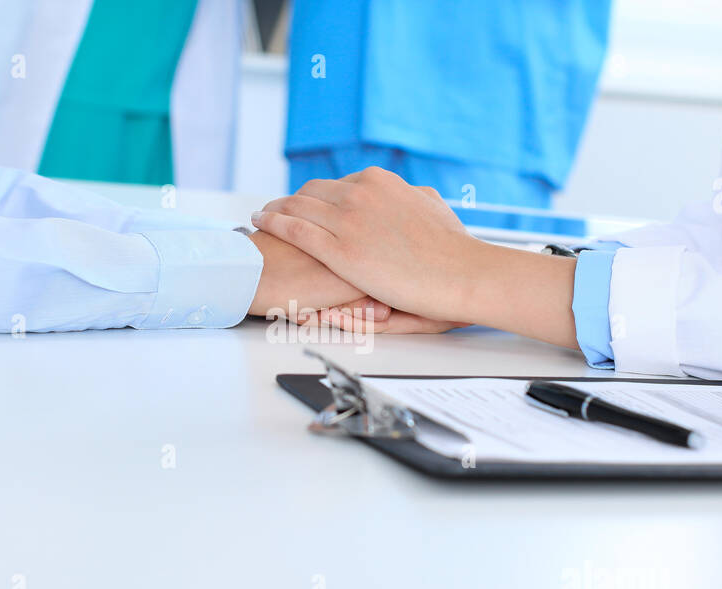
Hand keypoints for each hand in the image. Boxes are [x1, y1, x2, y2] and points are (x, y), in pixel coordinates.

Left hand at [251, 166, 579, 347]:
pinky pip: (295, 229)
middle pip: (311, 192)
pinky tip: (261, 223)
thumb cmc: (452, 250)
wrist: (461, 273)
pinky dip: (274, 223)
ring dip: (275, 208)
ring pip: (297, 207)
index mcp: (380, 182)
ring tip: (260, 216)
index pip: (338, 185)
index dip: (320, 196)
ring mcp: (347, 219)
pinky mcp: (339, 249)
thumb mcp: (431, 208)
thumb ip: (412, 199)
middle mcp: (360, 193)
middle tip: (276, 208)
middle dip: (292, 200)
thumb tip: (410, 194)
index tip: (309, 203)